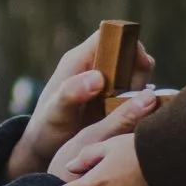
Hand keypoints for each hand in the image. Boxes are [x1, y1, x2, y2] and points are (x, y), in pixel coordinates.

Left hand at [13, 26, 155, 172]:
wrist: (44, 149)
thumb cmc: (45, 129)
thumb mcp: (55, 113)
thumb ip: (71, 93)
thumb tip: (97, 78)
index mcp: (79, 61)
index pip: (109, 37)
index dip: (128, 45)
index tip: (141, 65)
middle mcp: (94, 68)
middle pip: (127, 54)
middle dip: (138, 72)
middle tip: (135, 97)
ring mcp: (105, 84)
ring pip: (134, 75)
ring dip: (140, 90)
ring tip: (131, 111)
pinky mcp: (112, 100)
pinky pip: (133, 94)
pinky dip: (139, 102)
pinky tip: (134, 118)